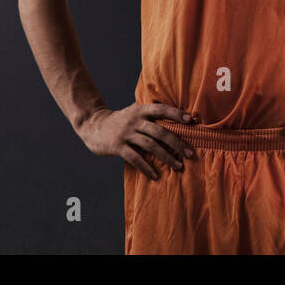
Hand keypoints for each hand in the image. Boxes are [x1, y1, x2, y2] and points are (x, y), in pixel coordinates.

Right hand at [77, 103, 195, 179]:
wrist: (93, 126)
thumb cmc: (120, 121)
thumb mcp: (134, 112)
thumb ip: (150, 114)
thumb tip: (176, 119)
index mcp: (140, 110)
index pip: (161, 109)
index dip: (176, 113)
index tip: (191, 121)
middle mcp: (134, 120)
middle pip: (159, 131)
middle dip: (177, 143)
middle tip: (190, 154)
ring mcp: (126, 133)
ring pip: (150, 145)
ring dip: (166, 157)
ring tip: (178, 166)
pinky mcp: (117, 146)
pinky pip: (135, 158)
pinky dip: (146, 167)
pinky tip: (156, 175)